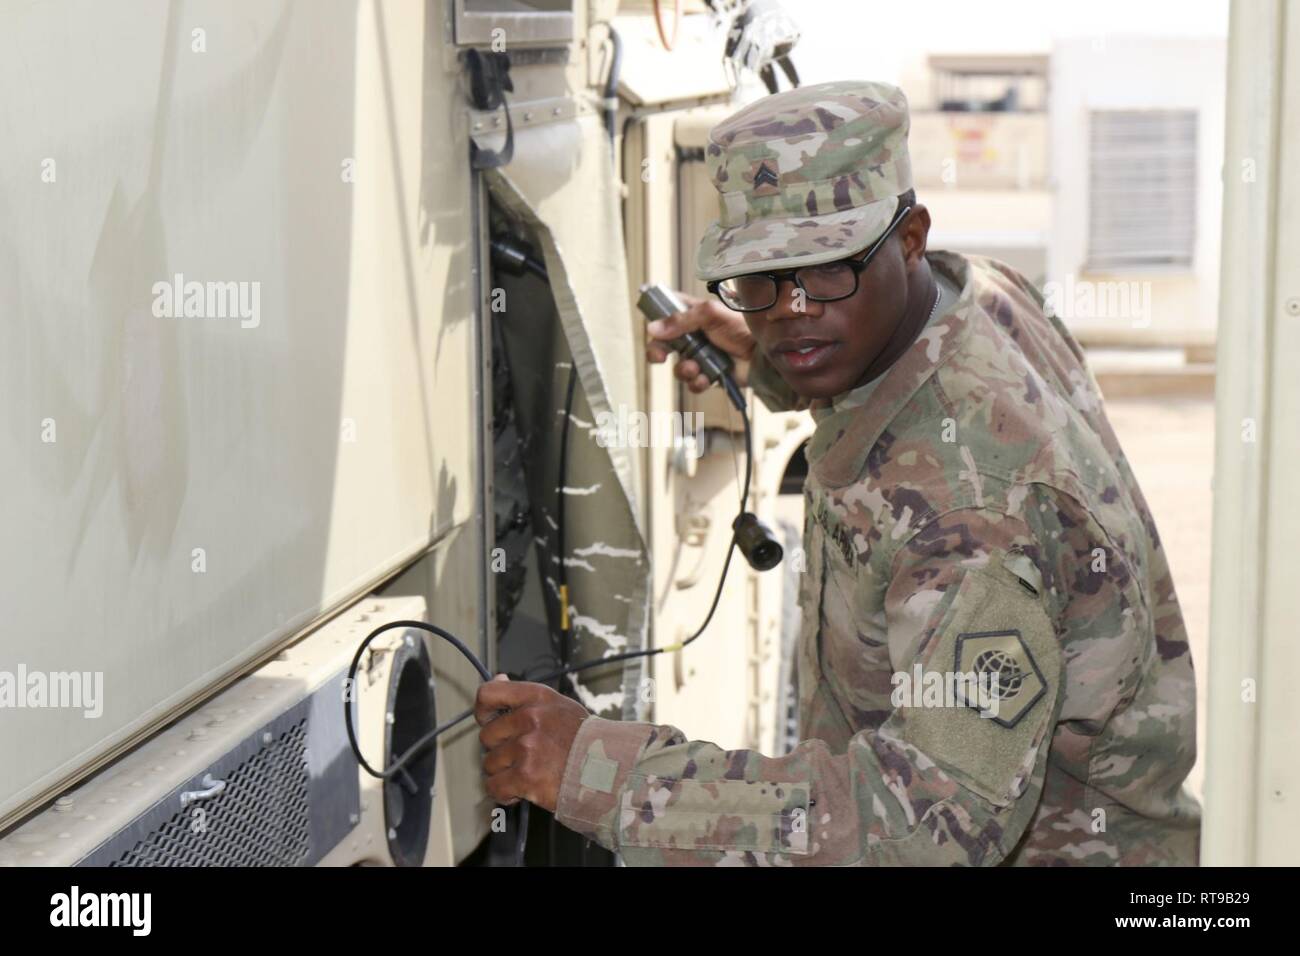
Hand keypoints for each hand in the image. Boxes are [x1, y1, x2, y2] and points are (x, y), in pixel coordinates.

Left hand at [475, 675, 589, 813]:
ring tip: (528, 773)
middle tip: (522, 756)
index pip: (488, 695)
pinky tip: (521, 791)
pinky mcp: (526, 776)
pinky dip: (505, 794)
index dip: (482, 711)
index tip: (488, 721)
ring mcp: (527, 748)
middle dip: (500, 750)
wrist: (611, 770)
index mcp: (537, 697)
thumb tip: (498, 679)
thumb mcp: (558, 706)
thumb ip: (526, 696)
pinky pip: (495, 787)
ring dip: (504, 773)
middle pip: (487, 736)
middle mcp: (530, 719)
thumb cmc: (586, 740)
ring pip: (490, 764)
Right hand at [645, 291, 754, 392]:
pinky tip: (707, 378)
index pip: (666, 312)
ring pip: (677, 367)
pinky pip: (692, 383)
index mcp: (692, 315)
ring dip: (683, 369)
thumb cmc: (742, 328)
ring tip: (696, 368)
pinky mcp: (708, 375)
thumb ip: (681, 320)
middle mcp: (693, 335)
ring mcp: (700, 356)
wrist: (764, 354)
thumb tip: (653, 329)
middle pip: (663, 344)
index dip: (655, 318)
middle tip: (660, 357)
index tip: (652, 327)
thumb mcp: (710, 315)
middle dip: (657, 352)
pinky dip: (697, 382)